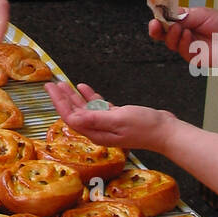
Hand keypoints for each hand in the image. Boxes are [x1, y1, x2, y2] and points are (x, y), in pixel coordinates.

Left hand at [45, 81, 171, 151]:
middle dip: (62, 98)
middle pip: (75, 113)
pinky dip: (90, 97)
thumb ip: (95, 118)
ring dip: (74, 97)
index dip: (59, 102)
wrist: (166, 131)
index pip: (71, 117)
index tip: (51, 88)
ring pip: (85, 109)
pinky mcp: (116, 118)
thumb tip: (73, 117)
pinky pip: (98, 107)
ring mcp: (108, 124)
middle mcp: (99, 130)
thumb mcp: (118, 119)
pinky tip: (83, 87)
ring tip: (64, 84)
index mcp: (96, 132)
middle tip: (52, 84)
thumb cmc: (144, 126)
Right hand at [147, 6, 217, 65]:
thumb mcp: (200, 14)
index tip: (154, 16)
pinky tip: (188, 35)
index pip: (166, 22)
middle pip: (163, 35)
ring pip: (171, 43)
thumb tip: (166, 15)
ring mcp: (188, 47)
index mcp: (184, 23)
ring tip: (178, 28)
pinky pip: (182, 51)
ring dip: (171, 35)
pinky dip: (183, 42)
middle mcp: (183, 35)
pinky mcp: (194, 58)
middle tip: (155, 25)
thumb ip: (183, 15)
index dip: (158, 20)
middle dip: (156, 30)